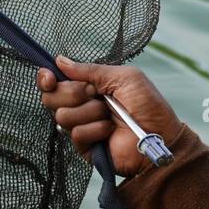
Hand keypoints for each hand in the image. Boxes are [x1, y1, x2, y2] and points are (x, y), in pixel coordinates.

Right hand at [36, 55, 182, 177]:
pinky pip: (76, 133)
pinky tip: (110, 130)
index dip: (47, 78)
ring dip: (89, 112)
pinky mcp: (85, 147)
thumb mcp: (124, 77)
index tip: (49, 77)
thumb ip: (91, 70)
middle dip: (72, 93)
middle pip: (51, 98)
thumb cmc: (148, 104)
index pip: (55, 82)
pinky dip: (95, 129)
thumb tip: (60, 61)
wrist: (161, 135)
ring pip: (62, 116)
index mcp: (89, 87)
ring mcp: (83, 126)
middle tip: (94, 95)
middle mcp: (82, 106)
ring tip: (109, 115)